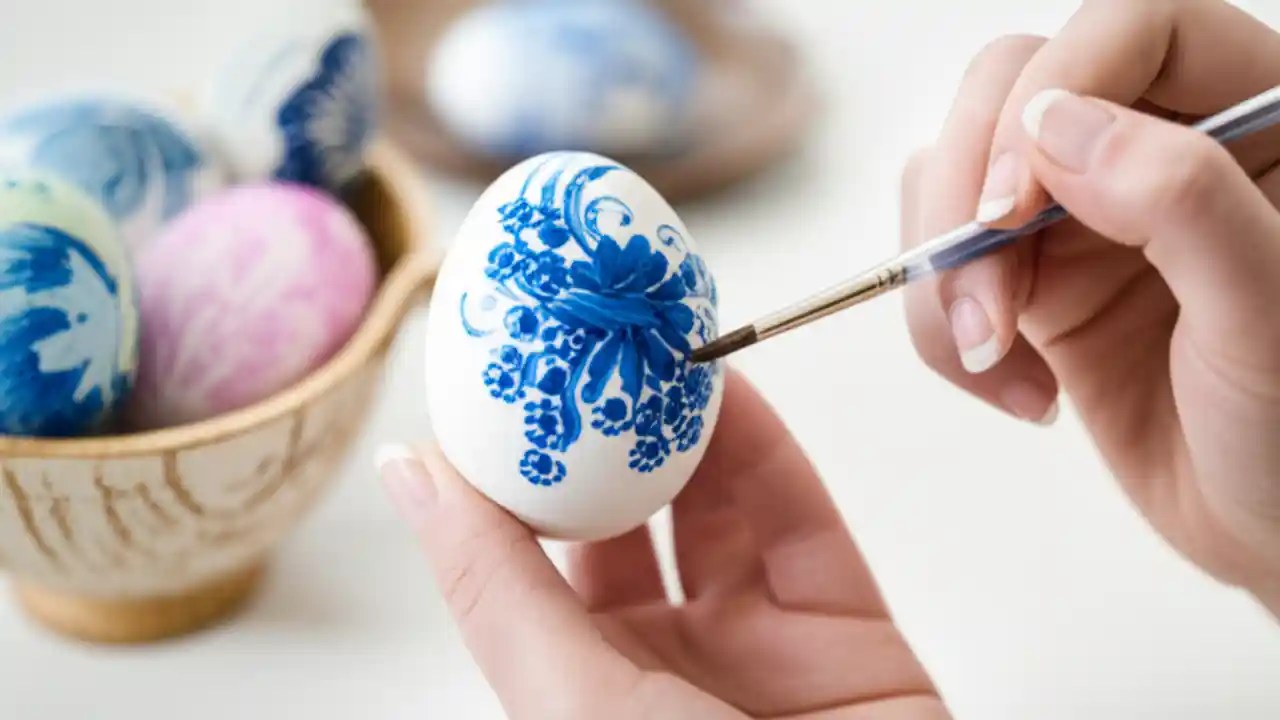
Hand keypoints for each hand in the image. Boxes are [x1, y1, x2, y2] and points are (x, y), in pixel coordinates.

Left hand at [378, 371, 946, 718]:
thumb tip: (408, 472)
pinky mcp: (845, 628)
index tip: (491, 378)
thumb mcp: (569, 704)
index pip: (527, 561)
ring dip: (683, 422)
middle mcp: (660, 667)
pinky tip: (723, 375)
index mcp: (576, 695)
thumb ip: (496, 583)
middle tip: (577, 336)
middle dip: (601, 431)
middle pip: (623, 523)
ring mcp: (754, 644)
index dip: (507, 469)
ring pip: (713, 507)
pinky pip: (798, 517)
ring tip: (644, 334)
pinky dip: (763, 444)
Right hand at [901, 0, 1279, 610]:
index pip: (1130, 30)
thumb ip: (1185, 201)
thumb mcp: (1269, 319)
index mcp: (1254, 115)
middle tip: (985, 312)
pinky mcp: (1030, 275)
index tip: (1010, 210)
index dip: (1052, 93)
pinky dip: (940, 320)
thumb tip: (1057, 126)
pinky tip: (1010, 385)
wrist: (1272, 531)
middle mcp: (1158, 144)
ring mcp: (1085, 209)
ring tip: (993, 363)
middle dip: (968, 198)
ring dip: (943, 271)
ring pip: (954, 170)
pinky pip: (939, 255)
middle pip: (1012, 86)